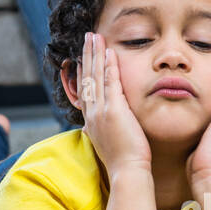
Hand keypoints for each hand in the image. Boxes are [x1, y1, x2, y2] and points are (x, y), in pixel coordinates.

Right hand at [78, 31, 151, 180]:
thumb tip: (108, 124)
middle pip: (86, 77)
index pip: (84, 89)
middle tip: (88, 37)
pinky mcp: (114, 110)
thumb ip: (107, 128)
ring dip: (94, 54)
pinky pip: (110, 82)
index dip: (83, 70)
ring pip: (95, 76)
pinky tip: (109, 52)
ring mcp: (101, 111)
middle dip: (86, 55)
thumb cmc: (124, 161)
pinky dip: (109, 66)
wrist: (127, 172)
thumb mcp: (110, 141)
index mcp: (91, 119)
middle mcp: (91, 113)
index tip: (84, 56)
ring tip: (95, 37)